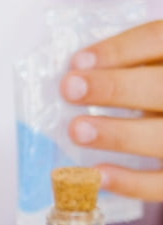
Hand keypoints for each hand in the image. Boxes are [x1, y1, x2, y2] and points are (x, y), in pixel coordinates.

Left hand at [60, 20, 162, 200]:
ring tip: (77, 130)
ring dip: (118, 133)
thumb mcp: (150, 70)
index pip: (159, 40)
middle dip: (115, 88)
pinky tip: (97, 174)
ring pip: (162, 137)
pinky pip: (161, 184)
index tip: (78, 61)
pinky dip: (130, 182)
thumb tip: (75, 74)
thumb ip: (128, 67)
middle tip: (70, 89)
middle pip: (161, 88)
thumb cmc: (154, 97)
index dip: (120, 49)